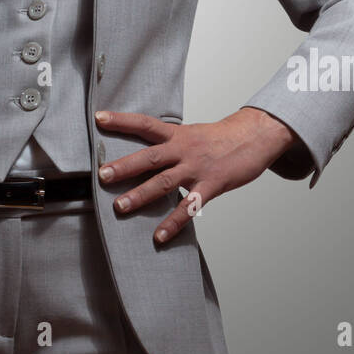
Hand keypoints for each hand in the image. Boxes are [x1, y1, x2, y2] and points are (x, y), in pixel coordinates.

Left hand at [94, 106, 299, 244]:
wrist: (254, 137)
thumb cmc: (220, 138)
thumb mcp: (191, 134)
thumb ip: (169, 145)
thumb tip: (144, 156)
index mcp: (177, 135)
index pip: (145, 124)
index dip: (122, 120)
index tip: (100, 117)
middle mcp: (184, 150)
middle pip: (150, 156)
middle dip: (124, 166)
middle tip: (102, 175)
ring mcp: (197, 169)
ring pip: (165, 183)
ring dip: (141, 195)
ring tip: (120, 207)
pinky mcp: (211, 186)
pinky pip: (189, 207)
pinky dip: (173, 223)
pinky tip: (159, 236)